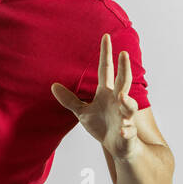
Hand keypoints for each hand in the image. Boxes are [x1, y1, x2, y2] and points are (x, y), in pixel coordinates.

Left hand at [51, 33, 140, 159]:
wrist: (118, 147)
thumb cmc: (102, 126)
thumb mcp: (82, 112)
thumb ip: (69, 100)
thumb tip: (53, 86)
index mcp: (106, 93)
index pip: (106, 70)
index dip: (106, 54)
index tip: (105, 37)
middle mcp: (118, 101)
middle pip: (122, 82)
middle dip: (124, 69)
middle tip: (123, 54)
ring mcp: (125, 117)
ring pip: (130, 106)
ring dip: (127, 101)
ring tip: (122, 96)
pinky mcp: (127, 133)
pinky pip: (128, 131)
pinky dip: (127, 130)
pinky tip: (123, 130)